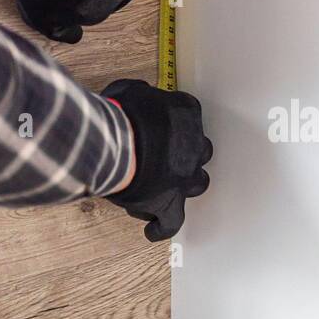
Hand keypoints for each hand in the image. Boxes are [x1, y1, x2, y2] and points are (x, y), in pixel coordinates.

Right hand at [102, 79, 212, 241]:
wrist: (118, 145)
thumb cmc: (122, 115)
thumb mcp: (127, 89)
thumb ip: (139, 93)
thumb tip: (137, 95)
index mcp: (186, 113)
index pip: (188, 113)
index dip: (174, 121)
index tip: (161, 122)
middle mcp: (193, 147)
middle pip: (200, 150)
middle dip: (186, 153)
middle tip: (165, 154)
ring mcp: (185, 178)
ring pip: (196, 184)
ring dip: (182, 185)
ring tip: (163, 187)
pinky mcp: (170, 205)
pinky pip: (170, 222)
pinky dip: (160, 227)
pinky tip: (152, 229)